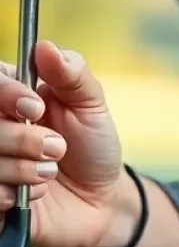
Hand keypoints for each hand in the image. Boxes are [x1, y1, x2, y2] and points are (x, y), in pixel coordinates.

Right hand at [0, 40, 131, 246]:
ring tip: (51, 171)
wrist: (101, 199)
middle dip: (22, 138)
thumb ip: (71, 74)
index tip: (35, 108)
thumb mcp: (91, 105)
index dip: (6, 94)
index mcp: (13, 96)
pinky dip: (13, 195)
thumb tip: (45, 47)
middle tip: (57, 147)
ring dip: (22, 168)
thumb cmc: (94, 145)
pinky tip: (35, 194)